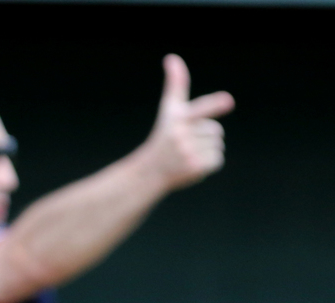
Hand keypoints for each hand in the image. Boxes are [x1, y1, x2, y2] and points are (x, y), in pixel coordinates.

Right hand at [140, 55, 234, 191]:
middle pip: (215, 130)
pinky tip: (192, 165)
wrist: (149, 172)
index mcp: (177, 119)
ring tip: (187, 155)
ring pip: (217, 144)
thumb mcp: (169, 109)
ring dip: (207, 150)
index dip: (214, 105)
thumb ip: (176, 84)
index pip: (200, 109)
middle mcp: (181, 136)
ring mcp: (187, 153)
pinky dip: (209, 163)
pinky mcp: (194, 167)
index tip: (228, 101)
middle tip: (184, 144)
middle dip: (204, 136)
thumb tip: (171, 57)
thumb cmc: (162, 135)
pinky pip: (218, 159)